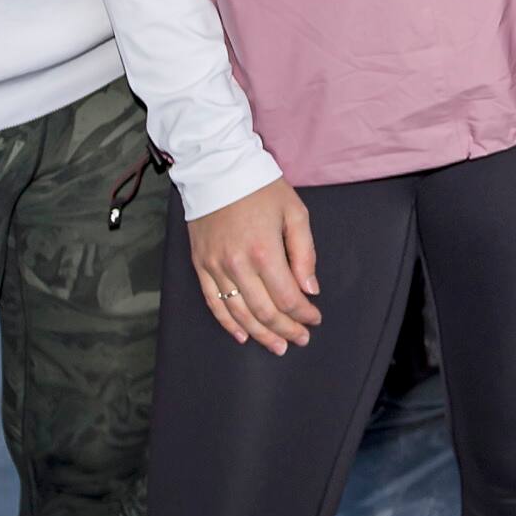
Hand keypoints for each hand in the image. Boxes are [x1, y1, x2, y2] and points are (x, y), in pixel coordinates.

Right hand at [186, 178, 320, 354]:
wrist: (217, 170)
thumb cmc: (262, 189)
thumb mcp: (295, 213)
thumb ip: (305, 253)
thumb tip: (310, 289)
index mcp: (265, 251)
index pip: (287, 297)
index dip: (303, 314)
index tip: (315, 319)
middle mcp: (238, 265)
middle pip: (264, 311)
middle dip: (286, 329)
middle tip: (300, 339)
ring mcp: (216, 268)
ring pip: (239, 313)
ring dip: (261, 333)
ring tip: (277, 346)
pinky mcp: (200, 266)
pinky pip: (213, 303)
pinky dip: (228, 323)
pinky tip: (242, 335)